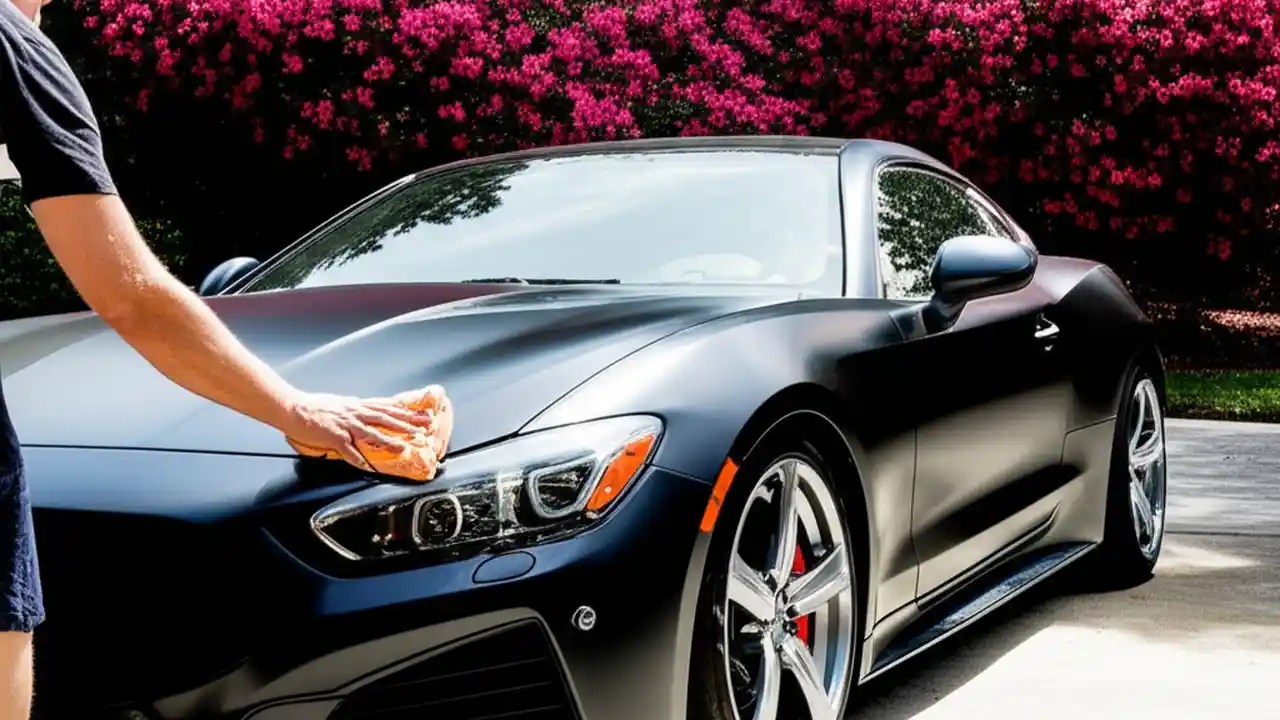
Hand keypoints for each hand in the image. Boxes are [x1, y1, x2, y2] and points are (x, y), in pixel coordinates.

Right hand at [280, 392, 438, 472]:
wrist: (293, 408)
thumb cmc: (315, 406)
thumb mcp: (342, 403)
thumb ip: (357, 408)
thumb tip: (370, 410)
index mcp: (358, 405)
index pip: (388, 407)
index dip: (407, 412)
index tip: (423, 414)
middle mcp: (355, 413)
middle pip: (386, 418)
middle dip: (407, 423)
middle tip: (425, 427)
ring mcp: (345, 425)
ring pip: (371, 432)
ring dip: (389, 440)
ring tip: (404, 447)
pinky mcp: (333, 436)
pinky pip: (348, 450)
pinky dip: (358, 458)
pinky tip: (367, 466)